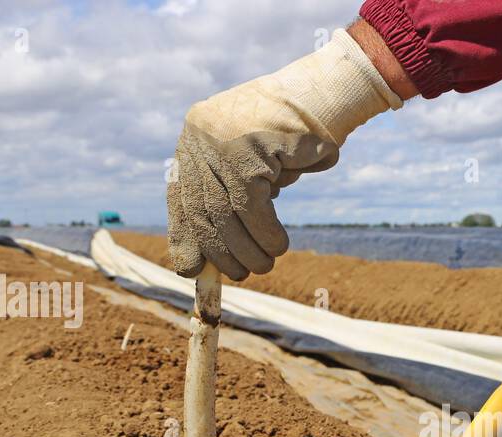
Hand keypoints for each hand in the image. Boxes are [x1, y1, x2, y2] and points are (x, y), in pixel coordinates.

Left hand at [167, 28, 401, 280]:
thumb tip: (195, 264)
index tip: (191, 270)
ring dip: (247, 247)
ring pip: (226, 210)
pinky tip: (278, 244)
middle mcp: (200, 136)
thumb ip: (223, 202)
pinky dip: (265, 232)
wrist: (320, 98)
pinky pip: (252, 204)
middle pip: (202, 208)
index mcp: (194, 139)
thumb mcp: (248, 168)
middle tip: (242, 273)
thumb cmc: (285, 141)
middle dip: (220, 250)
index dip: (184, 236)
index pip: (181, 196)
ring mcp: (223, 139)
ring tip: (265, 265)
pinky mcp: (251, 147)